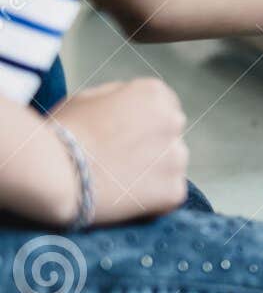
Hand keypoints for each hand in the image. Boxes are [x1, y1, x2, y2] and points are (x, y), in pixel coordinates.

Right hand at [47, 78, 189, 226]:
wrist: (54, 173)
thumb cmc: (62, 133)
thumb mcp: (86, 98)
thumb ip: (119, 97)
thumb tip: (133, 104)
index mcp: (154, 94)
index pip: (162, 106)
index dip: (140, 123)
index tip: (120, 136)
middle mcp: (175, 121)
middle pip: (169, 135)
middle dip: (150, 146)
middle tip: (116, 160)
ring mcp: (177, 157)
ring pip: (171, 164)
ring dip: (152, 172)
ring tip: (116, 179)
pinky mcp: (175, 190)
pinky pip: (169, 194)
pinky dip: (151, 199)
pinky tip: (123, 197)